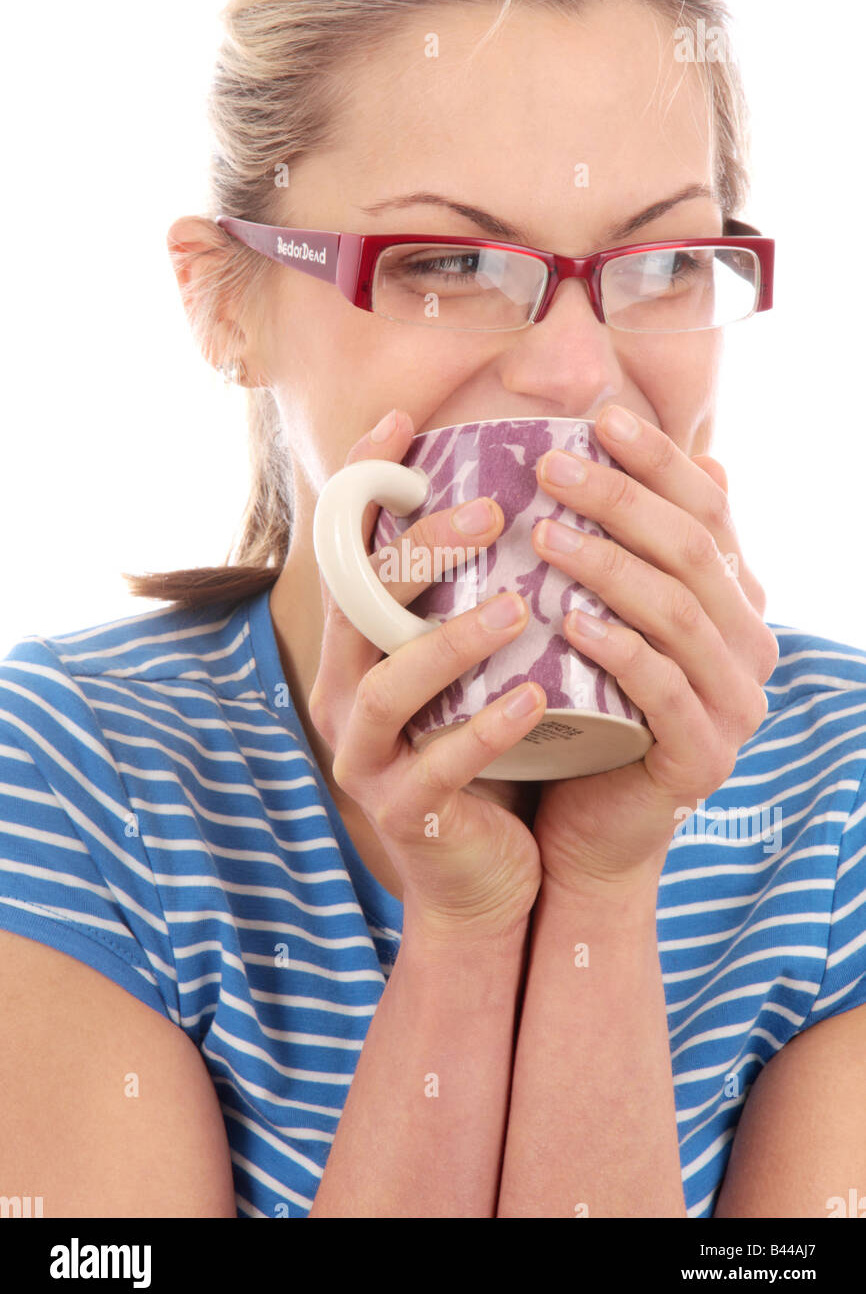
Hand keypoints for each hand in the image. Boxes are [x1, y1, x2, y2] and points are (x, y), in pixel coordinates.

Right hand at [308, 409, 546, 941]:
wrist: (486, 873)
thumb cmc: (494, 749)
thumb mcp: (485, 663)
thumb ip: (492, 588)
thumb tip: (556, 494)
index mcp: (363, 644)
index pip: (351, 548)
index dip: (365, 483)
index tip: (404, 419)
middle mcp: (349, 689)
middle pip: (361, 605)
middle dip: (420, 550)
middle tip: (492, 511)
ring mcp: (367, 753)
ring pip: (391, 683)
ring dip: (452, 638)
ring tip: (520, 605)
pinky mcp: (402, 811)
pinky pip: (437, 767)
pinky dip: (485, 730)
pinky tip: (536, 697)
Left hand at [528, 404, 779, 898]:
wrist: (589, 823)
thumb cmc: (591, 703)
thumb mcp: (611, 613)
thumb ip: (630, 545)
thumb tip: (675, 456)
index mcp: (735, 598)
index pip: (710, 510)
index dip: (660, 460)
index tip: (601, 418)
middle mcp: (750, 643)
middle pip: (694, 552)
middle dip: (622, 501)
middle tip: (552, 468)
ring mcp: (736, 703)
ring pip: (678, 614)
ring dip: (610, 567)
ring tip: (544, 535)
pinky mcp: (704, 757)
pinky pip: (662, 690)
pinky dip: (618, 649)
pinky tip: (569, 622)